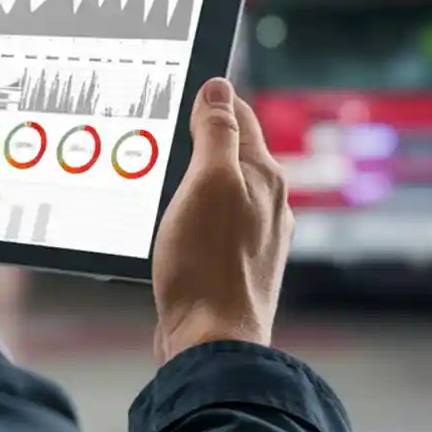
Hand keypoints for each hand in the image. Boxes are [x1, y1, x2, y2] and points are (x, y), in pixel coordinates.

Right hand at [152, 78, 293, 364]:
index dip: (211, 98)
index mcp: (265, 177)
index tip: (186, 87)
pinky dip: (193, 217)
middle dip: (201, 139)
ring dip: (195, 181)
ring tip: (164, 177)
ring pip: (223, 192)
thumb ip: (216, 134)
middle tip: (165, 129)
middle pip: (232, 154)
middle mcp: (267, 205)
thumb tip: (218, 88)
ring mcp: (253, 239)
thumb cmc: (207, 265)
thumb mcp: (207, 183)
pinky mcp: (234, 268)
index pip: (240, 116)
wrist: (210, 343)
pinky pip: (214, 227)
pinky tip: (172, 227)